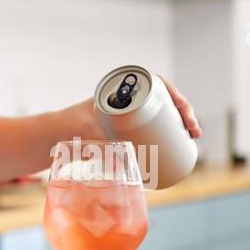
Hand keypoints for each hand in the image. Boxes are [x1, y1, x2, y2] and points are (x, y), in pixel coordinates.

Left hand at [68, 75, 201, 139]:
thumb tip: (125, 164)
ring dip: (182, 123)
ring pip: (163, 115)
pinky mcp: (129, 131)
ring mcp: (130, 114)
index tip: (186, 114)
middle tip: (195, 132)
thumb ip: (101, 145)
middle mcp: (129, 98)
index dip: (177, 97)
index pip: (157, 85)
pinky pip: (156, 128)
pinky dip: (171, 133)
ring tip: (194, 139)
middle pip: (166, 101)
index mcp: (123, 88)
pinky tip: (185, 141)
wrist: (55, 135)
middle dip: (186, 113)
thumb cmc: (69, 127)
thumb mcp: (86, 131)